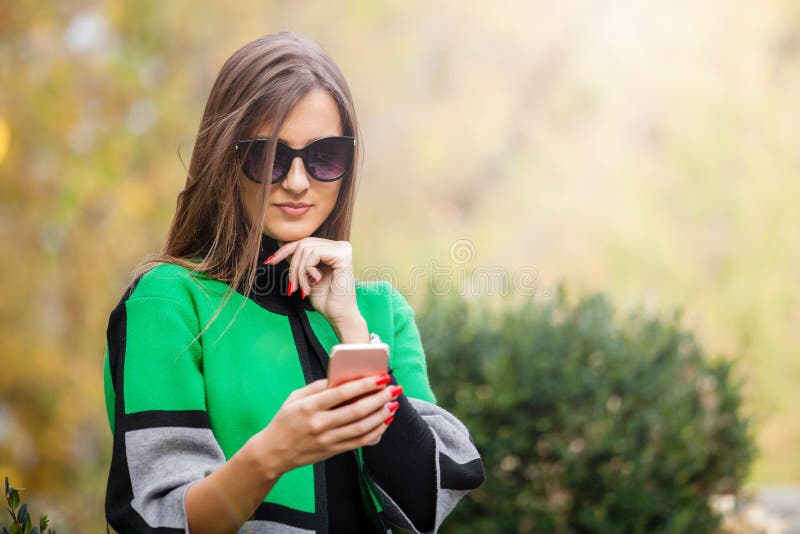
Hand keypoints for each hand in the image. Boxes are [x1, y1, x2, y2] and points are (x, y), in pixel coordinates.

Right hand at [251, 376, 401, 476]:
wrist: (273, 452)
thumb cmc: (285, 420)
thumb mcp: (295, 397)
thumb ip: (318, 387)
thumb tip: (342, 377)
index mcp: (309, 407)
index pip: (342, 393)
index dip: (364, 385)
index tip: (381, 377)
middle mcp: (320, 424)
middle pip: (357, 411)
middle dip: (379, 399)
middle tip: (394, 390)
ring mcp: (327, 440)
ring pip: (361, 428)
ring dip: (381, 416)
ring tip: (393, 405)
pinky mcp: (333, 451)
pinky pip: (359, 442)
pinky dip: (375, 432)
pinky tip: (384, 422)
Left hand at [265, 237, 358, 323]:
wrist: (337, 314)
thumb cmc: (324, 299)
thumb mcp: (305, 275)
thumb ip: (298, 259)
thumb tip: (280, 243)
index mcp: (332, 249)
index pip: (304, 242)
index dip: (285, 250)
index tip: (270, 261)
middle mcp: (340, 246)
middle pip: (303, 244)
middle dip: (293, 266)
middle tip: (293, 286)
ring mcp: (343, 249)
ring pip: (306, 249)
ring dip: (299, 272)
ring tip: (303, 288)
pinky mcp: (344, 255)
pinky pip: (314, 254)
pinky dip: (308, 270)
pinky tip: (315, 282)